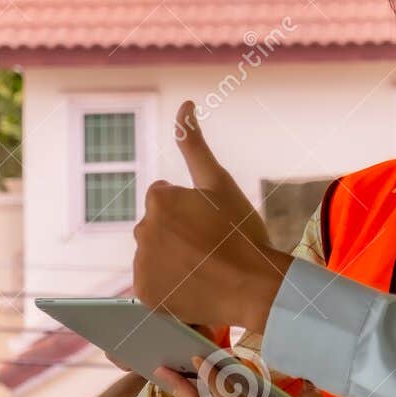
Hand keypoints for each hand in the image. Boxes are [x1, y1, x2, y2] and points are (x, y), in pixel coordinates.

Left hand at [132, 100, 291, 332]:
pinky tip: (193, 286)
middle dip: (178, 234)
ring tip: (205, 269)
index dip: (192, 210)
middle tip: (212, 246)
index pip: (165, 199)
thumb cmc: (241, 231)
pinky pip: (152, 286)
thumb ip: (194, 143)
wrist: (253, 286)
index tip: (212, 223)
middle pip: (158, 228)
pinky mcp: (144, 294)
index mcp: (160, 200)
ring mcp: (142, 264)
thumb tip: (184, 102)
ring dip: (173, 259)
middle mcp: (143, 229)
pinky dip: (168, 287)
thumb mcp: (220, 182)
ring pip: (155, 256)